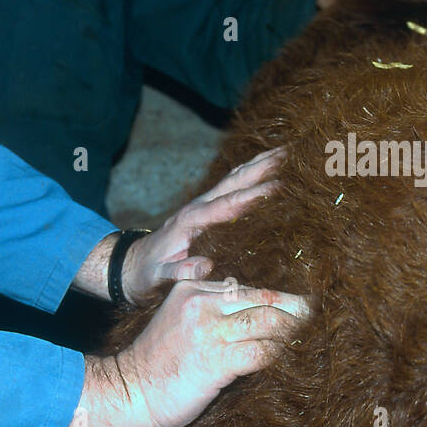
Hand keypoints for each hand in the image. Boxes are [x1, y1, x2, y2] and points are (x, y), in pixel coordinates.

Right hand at [60, 278, 310, 426]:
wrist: (128, 390)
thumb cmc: (157, 363)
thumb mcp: (177, 320)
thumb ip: (209, 309)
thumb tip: (254, 312)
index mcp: (192, 289)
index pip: (249, 285)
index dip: (280, 293)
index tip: (303, 301)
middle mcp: (201, 303)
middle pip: (265, 298)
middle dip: (297, 309)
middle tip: (320, 317)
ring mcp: (209, 331)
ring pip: (269, 322)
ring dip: (294, 333)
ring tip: (311, 339)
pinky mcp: (216, 360)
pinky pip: (262, 352)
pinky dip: (279, 356)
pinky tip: (289, 361)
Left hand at [120, 146, 284, 302]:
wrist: (132, 265)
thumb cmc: (146, 274)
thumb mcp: (158, 278)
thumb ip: (178, 272)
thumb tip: (204, 267)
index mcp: (191, 220)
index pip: (228, 205)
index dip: (254, 196)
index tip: (281, 187)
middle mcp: (199, 206)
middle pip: (235, 181)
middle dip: (265, 166)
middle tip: (294, 152)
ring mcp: (203, 204)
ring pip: (236, 178)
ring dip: (262, 163)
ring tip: (289, 149)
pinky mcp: (207, 208)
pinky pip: (233, 186)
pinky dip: (252, 173)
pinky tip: (268, 165)